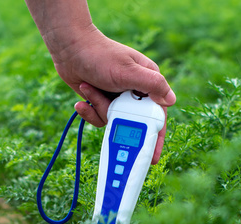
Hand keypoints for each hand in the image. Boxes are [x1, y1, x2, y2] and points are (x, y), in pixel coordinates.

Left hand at [49, 26, 175, 163]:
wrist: (70, 49)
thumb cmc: (101, 55)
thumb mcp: (128, 70)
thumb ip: (151, 85)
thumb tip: (171, 101)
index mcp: (147, 81)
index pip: (157, 114)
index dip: (155, 136)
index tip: (153, 157)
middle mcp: (134, 91)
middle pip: (133, 121)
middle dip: (116, 118)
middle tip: (108, 114)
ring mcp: (117, 97)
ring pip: (114, 121)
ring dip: (99, 109)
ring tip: (90, 89)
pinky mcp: (102, 100)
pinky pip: (100, 118)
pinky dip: (89, 111)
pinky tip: (81, 101)